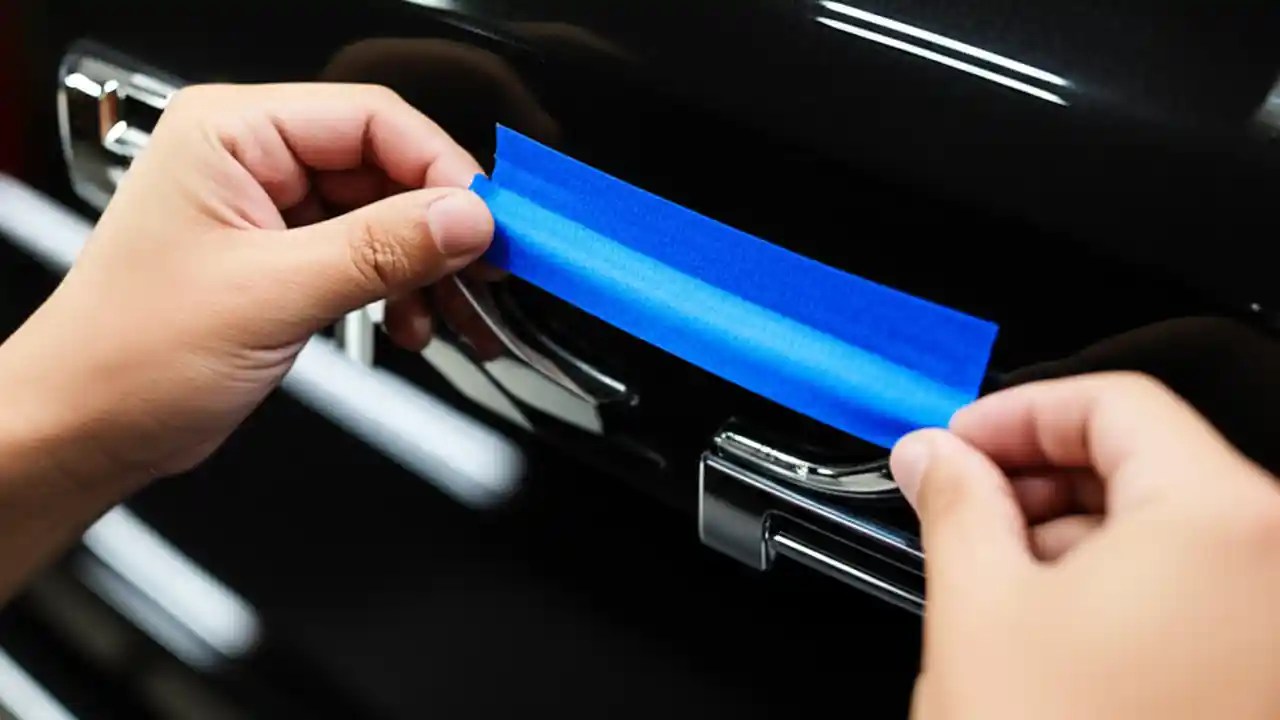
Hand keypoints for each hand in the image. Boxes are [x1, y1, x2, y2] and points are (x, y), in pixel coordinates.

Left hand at [0, 83, 491, 488]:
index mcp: (231, 133)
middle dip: (442, 226)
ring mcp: (270, 209)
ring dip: (428, 266)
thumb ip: (381, 249)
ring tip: (456, 311)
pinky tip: (414, 323)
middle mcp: (251, 159)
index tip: (486, 220)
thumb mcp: (271, 295)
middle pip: (386, 167)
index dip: (440, 169)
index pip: (371, 120)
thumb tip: (465, 218)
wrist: (85, 428)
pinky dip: (402, 290)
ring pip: (385, 215)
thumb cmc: (126, 356)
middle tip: (485, 270)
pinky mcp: (285, 256)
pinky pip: (368, 254)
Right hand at [889, 372, 1279, 719]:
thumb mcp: (980, 608)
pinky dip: (1122, 584)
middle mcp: (1277, 567)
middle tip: (967, 500)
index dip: (1020, 412)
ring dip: (1077, 533)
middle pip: (1151, 462)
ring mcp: (1276, 627)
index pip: (1118, 405)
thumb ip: (956, 503)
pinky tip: (1053, 622)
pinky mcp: (1262, 673)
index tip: (964, 441)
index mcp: (1220, 522)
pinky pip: (1197, 589)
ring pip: (1174, 529)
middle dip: (1043, 475)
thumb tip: (934, 457)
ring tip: (999, 573)